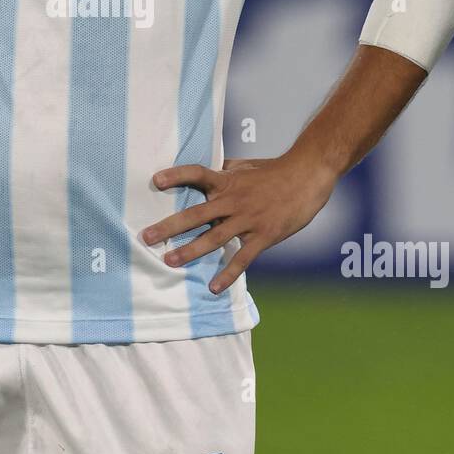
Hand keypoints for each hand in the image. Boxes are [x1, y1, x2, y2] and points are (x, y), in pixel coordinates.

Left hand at [141, 152, 336, 293]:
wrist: (307, 175)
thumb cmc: (274, 170)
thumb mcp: (245, 165)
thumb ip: (224, 170)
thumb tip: (207, 170)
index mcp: (227, 180)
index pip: (197, 174)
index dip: (176, 176)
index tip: (155, 181)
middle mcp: (233, 200)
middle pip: (195, 213)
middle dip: (169, 226)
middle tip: (146, 236)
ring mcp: (247, 219)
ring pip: (213, 238)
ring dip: (190, 251)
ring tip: (169, 261)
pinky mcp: (263, 235)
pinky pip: (242, 258)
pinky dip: (228, 274)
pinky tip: (214, 288)